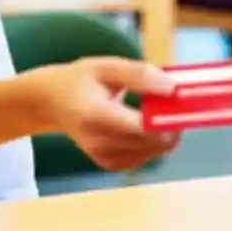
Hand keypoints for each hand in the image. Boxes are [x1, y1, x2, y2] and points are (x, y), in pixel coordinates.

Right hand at [19, 57, 179, 171]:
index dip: (169, 119)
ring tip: (152, 112)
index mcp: (97, 116)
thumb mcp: (107, 66)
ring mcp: (103, 156)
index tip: (181, 103)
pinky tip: (142, 125)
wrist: (50, 102)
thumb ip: (140, 75)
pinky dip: (151, 142)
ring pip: (154, 152)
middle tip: (170, 104)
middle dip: (170, 125)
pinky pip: (144, 157)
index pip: (144, 128)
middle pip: (154, 143)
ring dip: (162, 133)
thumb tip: (173, 88)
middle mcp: (99, 142)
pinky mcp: (108, 163)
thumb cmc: (80, 80)